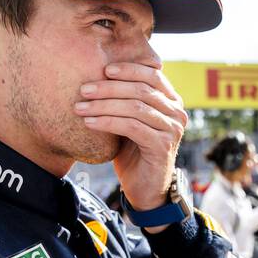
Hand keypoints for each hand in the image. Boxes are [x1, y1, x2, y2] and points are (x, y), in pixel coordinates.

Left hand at [74, 61, 188, 211]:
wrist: (144, 188)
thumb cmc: (133, 151)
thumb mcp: (130, 120)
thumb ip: (125, 99)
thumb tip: (99, 73)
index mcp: (172, 101)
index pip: (152, 75)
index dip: (129, 69)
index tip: (104, 69)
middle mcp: (177, 113)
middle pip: (141, 90)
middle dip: (109, 87)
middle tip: (84, 89)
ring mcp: (173, 130)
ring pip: (135, 107)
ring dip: (103, 105)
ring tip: (80, 107)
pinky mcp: (163, 146)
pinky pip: (132, 127)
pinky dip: (108, 122)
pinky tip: (89, 123)